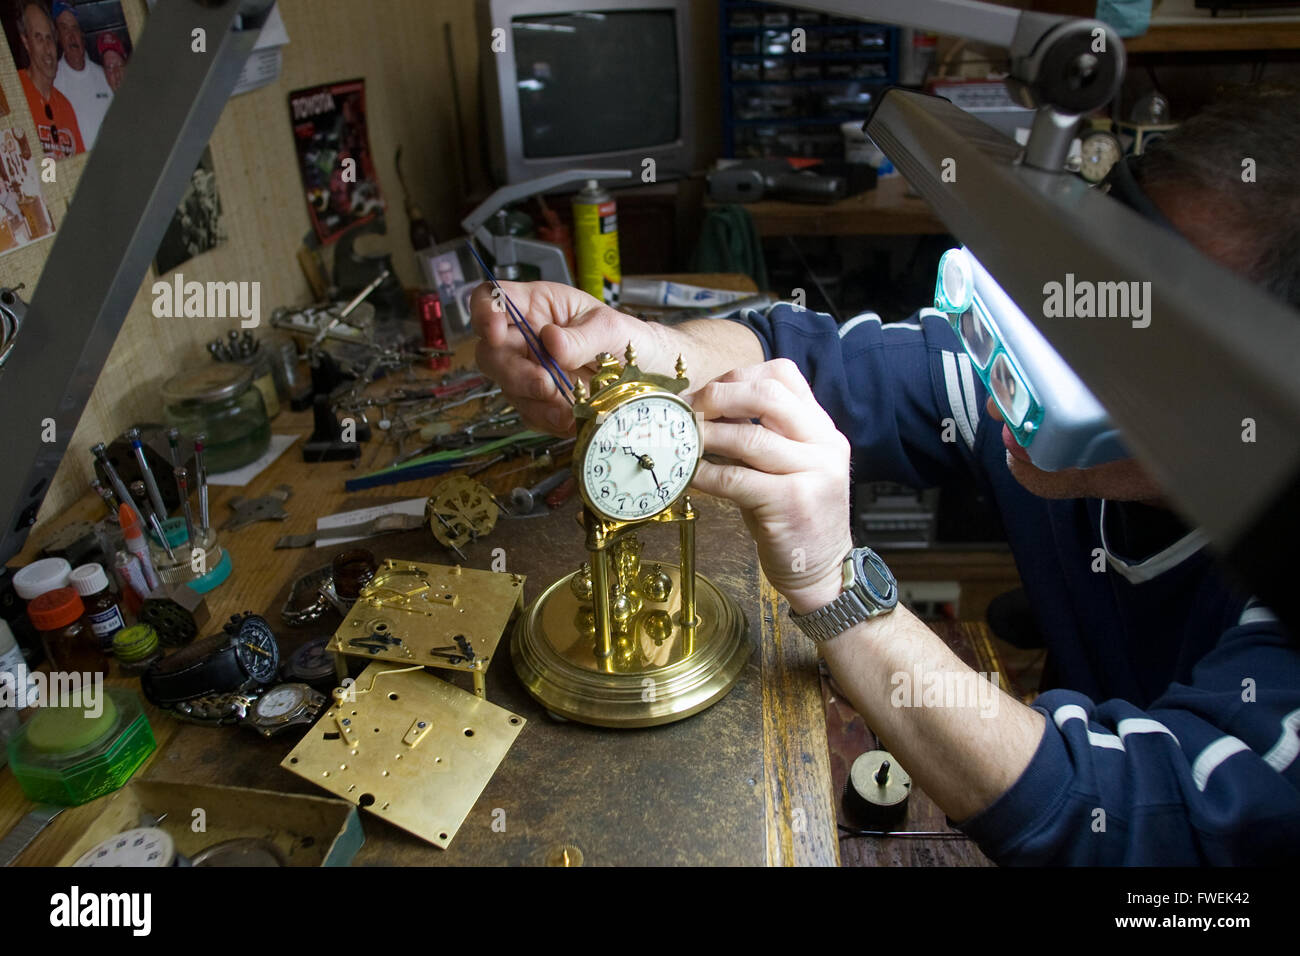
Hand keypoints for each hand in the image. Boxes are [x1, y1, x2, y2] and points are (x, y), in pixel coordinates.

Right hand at [471, 280, 668, 434]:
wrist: (656, 378)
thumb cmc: (632, 341)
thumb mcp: (614, 330)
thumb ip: (582, 336)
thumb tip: (550, 341)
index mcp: (540, 307)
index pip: (494, 298)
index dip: (484, 311)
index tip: (494, 329)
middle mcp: (528, 338)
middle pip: (490, 351)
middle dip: (512, 370)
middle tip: (544, 383)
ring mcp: (531, 371)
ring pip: (507, 387)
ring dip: (532, 399)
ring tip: (567, 405)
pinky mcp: (541, 402)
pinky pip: (529, 414)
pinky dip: (548, 419)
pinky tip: (572, 417)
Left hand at [689, 360, 853, 614]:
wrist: (823, 571)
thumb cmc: (795, 519)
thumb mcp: (789, 468)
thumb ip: (762, 436)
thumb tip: (703, 410)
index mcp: (823, 429)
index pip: (784, 375)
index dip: (739, 375)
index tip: (707, 391)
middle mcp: (825, 444)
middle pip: (767, 395)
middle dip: (719, 396)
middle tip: (689, 410)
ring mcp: (813, 472)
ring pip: (748, 437)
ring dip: (706, 436)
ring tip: (683, 441)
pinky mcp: (791, 502)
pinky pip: (736, 479)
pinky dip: (705, 474)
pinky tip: (688, 475)